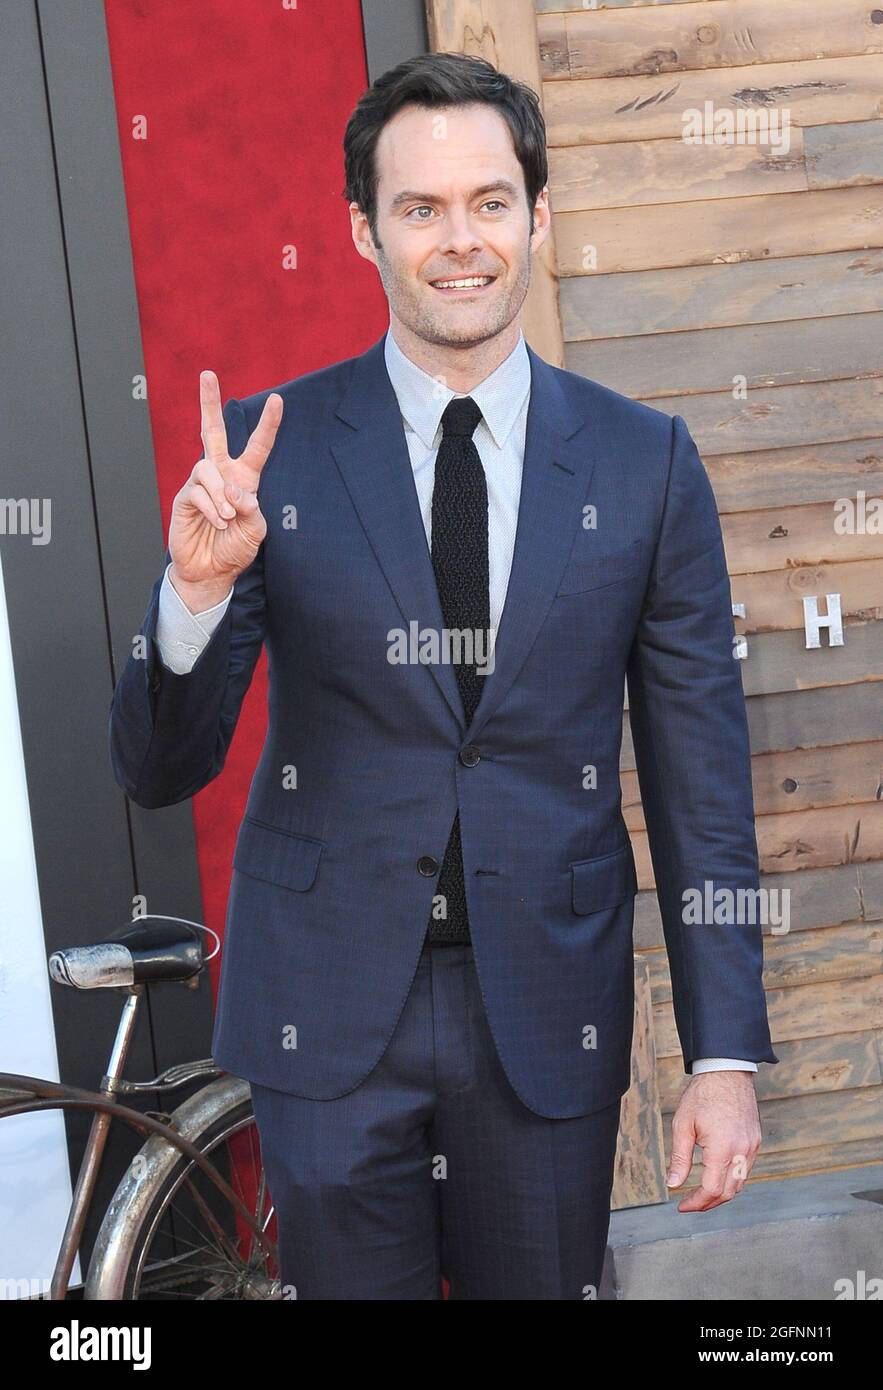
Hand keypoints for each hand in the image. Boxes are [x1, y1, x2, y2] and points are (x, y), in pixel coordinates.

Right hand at [169, 371, 282, 599]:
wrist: (211, 572)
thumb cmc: (235, 549)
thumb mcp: (255, 530)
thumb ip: (251, 508)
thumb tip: (233, 491)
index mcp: (244, 479)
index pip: (257, 447)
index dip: (268, 425)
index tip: (277, 400)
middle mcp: (221, 475)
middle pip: (213, 431)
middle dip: (208, 402)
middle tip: (208, 374)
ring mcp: (200, 485)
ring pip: (207, 468)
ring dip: (220, 494)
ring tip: (227, 518)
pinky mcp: (184, 497)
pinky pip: (197, 491)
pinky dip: (210, 508)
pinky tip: (217, 523)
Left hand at [666, 1071, 760, 1211]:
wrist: (727, 1071)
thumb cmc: (703, 1095)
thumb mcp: (683, 1125)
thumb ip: (679, 1158)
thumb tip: (673, 1184)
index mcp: (723, 1149)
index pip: (712, 1189)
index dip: (696, 1203)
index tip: (682, 1206)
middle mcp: (742, 1152)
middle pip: (728, 1193)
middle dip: (708, 1203)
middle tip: (689, 1204)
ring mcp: (751, 1147)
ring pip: (739, 1184)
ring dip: (720, 1194)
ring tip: (700, 1193)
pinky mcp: (755, 1141)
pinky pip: (745, 1170)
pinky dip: (731, 1180)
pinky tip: (716, 1176)